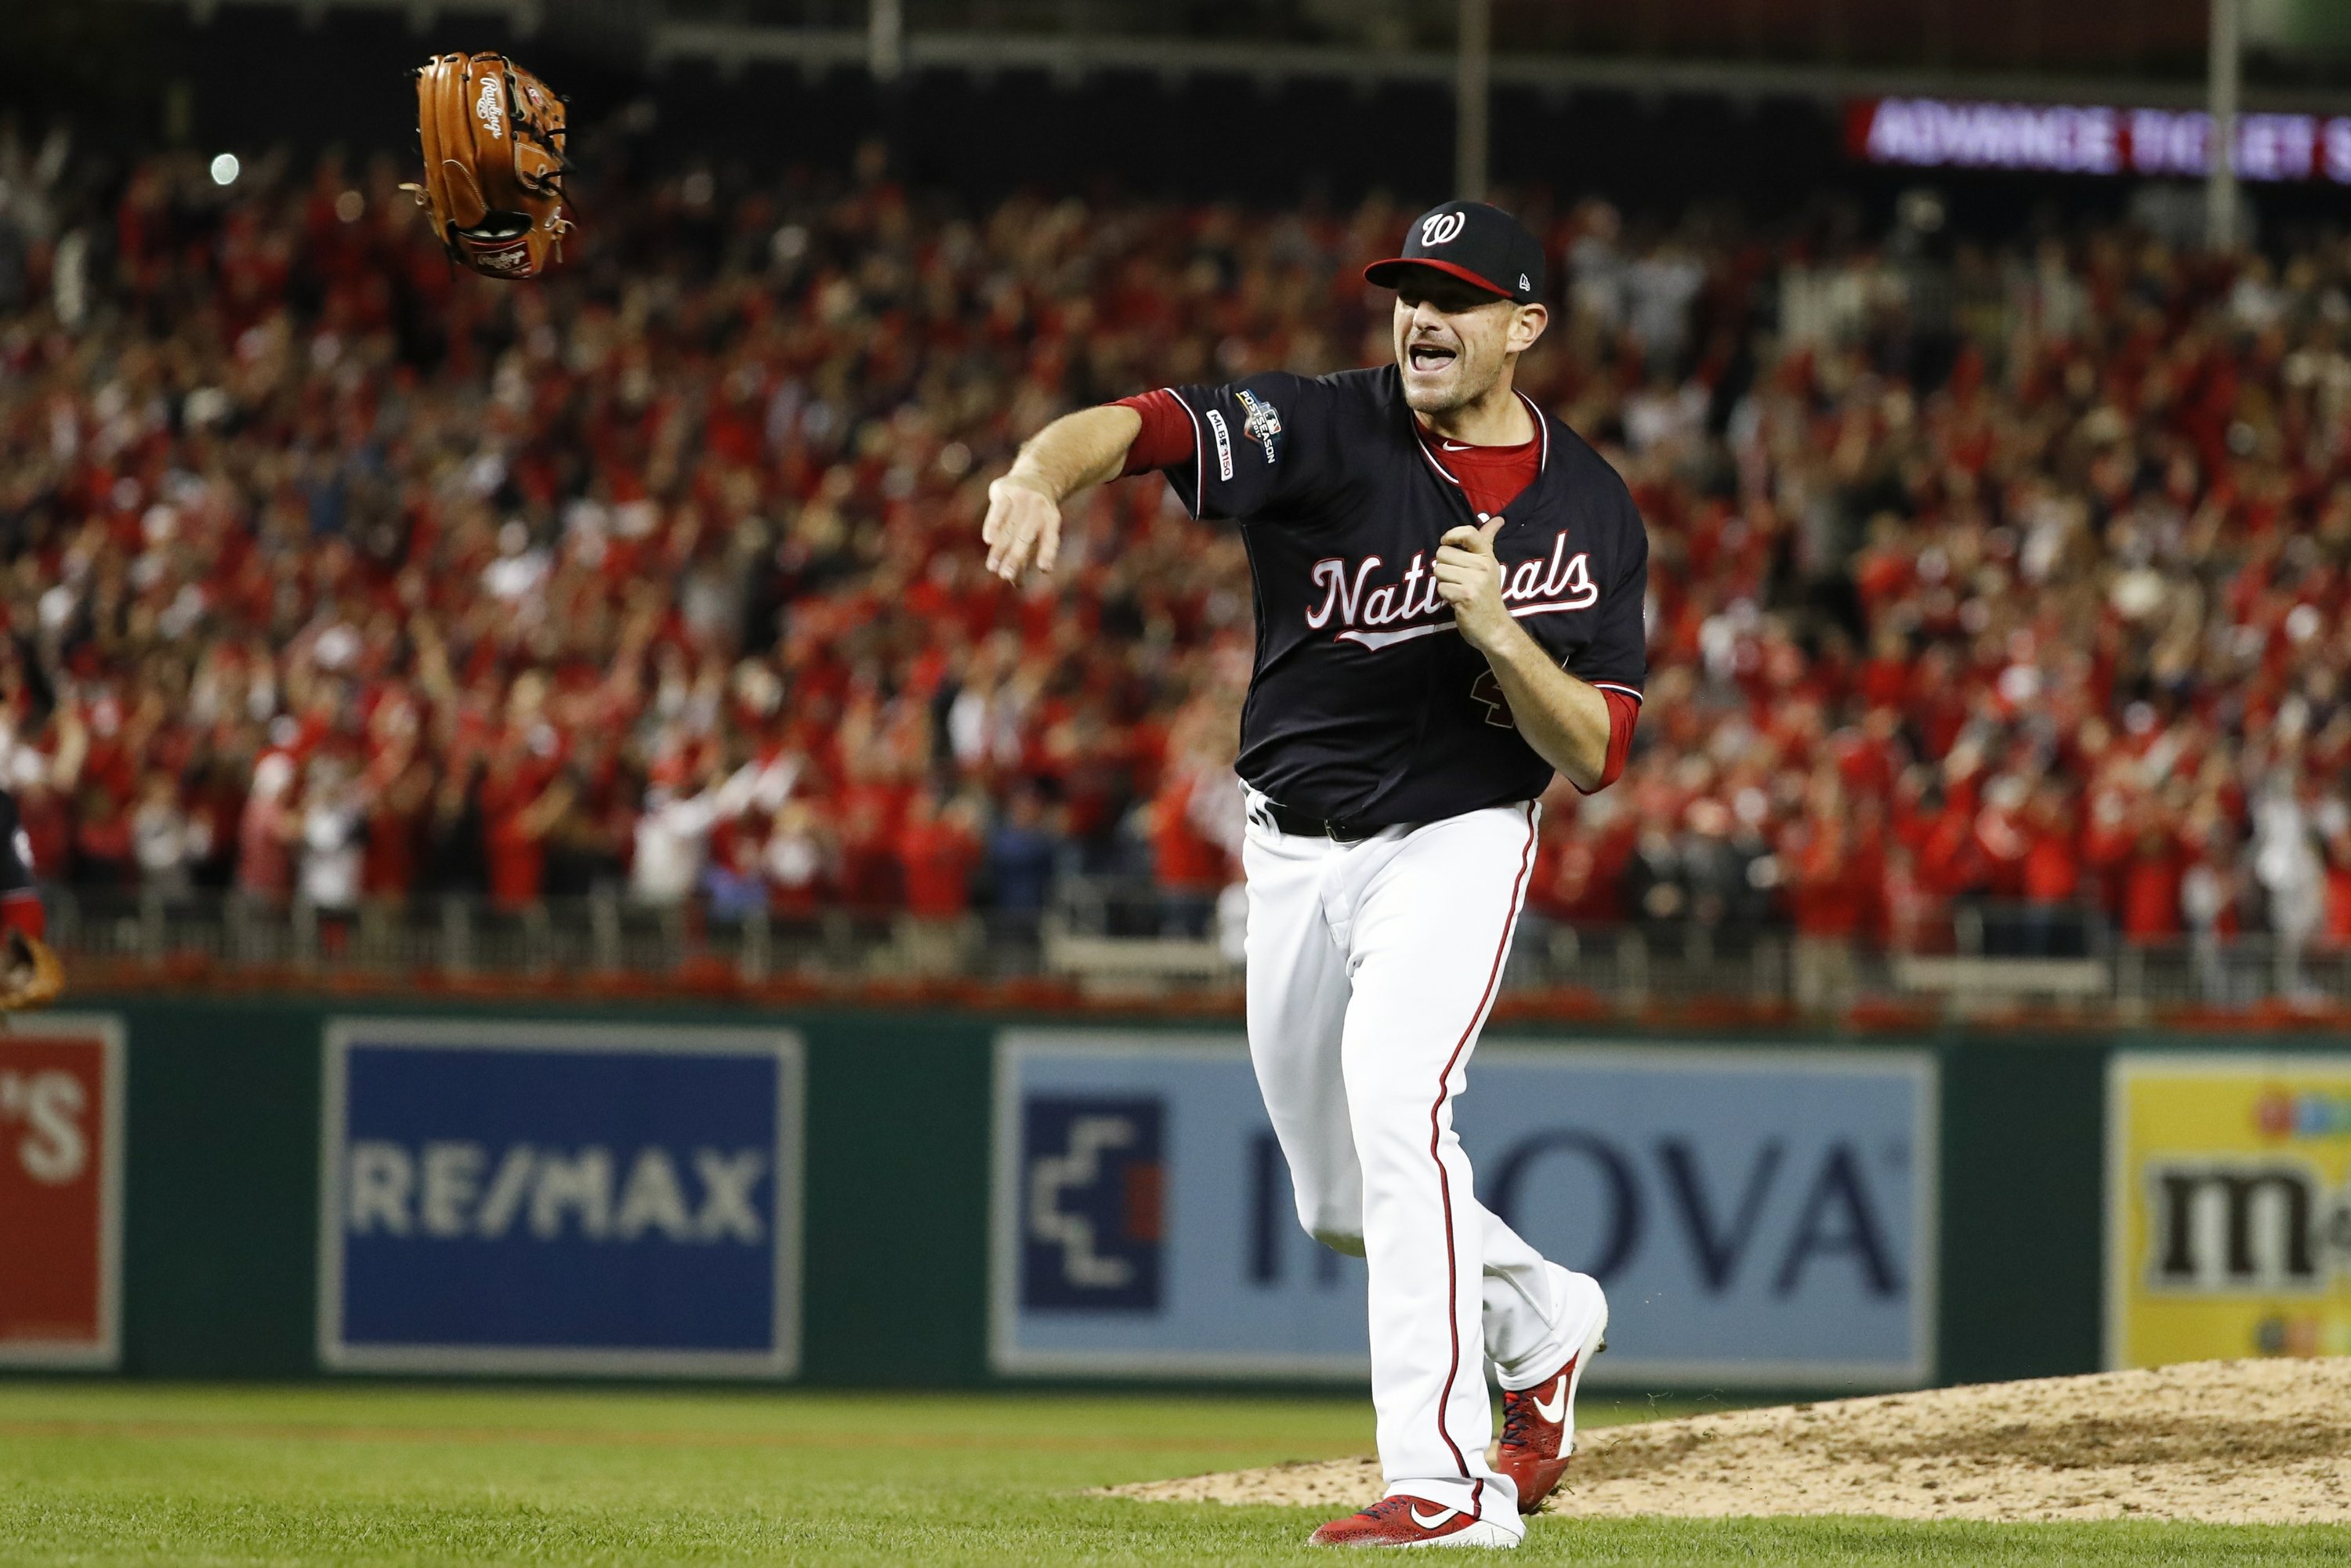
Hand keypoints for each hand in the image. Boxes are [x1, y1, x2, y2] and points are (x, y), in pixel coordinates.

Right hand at [982, 472, 1063, 582]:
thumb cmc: (1035, 515)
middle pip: (1026, 536)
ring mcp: (1022, 496)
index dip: (1048, 552)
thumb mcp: (1037, 531)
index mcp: (1052, 519)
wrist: (1035, 477)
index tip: (1044, 568)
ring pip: (1009, 526)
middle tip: (1006, 576)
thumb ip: (1027, 555)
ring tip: (992, 567)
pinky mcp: (1004, 490)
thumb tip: (1017, 584)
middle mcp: (1039, 506)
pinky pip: (998, 511)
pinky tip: (989, 541)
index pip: (1051, 538)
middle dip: (1015, 557)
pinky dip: (993, 526)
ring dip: (1000, 548)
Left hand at [1434, 517, 1512, 652]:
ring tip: (1458, 590)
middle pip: (1443, 553)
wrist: (1495, 628)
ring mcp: (1475, 581)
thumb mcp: (1490, 565)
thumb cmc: (1488, 595)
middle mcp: (1483, 566)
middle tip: (1459, 580)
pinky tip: (1457, 601)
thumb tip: (1498, 519)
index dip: (1452, 534)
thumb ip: (1488, 541)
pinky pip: (1441, 588)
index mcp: (1487, 557)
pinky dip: (1445, 596)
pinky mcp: (1465, 596)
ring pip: (1439, 570)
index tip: (1447, 542)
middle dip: (1445, 567)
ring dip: (1444, 582)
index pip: (1468, 533)